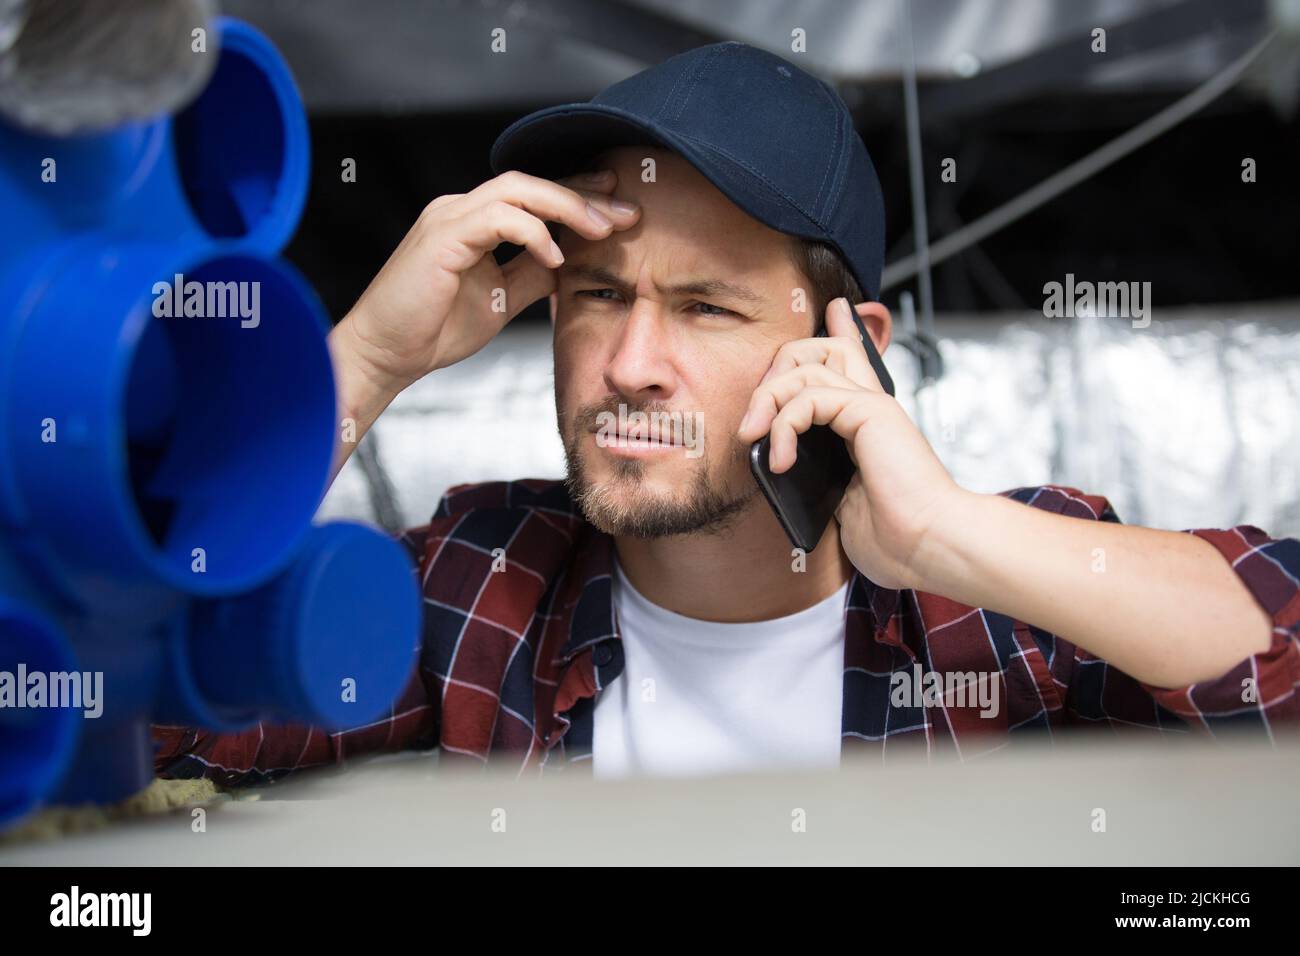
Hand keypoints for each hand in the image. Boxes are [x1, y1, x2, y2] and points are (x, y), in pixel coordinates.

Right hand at [337, 169, 640, 389]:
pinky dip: (534, 233)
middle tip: (628, 211)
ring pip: (518, 190)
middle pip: (533, 184)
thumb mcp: (500, 299)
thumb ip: (532, 276)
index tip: (619, 209)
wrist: (385, 354)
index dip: (579, 197)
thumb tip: (571, 262)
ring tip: (603, 229)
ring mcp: (449, 219)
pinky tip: (558, 256)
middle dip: (585, 193)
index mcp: (473, 222)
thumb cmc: (433, 330)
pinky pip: (499, 218)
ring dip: (567, 205)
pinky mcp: (442, 237)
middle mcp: (460, 210)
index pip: (534, 197)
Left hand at [736, 297, 968, 588]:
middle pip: (819, 348)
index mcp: (869, 423)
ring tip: (752, 438)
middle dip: (774, 371)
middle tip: (752, 422)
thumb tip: (781, 469)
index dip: (839, 330)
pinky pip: (809, 396)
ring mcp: (872, 405)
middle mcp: (871, 406)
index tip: (834, 309)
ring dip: (766, 398)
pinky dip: (783, 425)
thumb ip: (815, 476)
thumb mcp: (838, 502)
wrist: (929, 546)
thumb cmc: (893, 537)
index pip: (850, 360)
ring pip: (805, 364)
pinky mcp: (869, 412)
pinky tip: (781, 460)